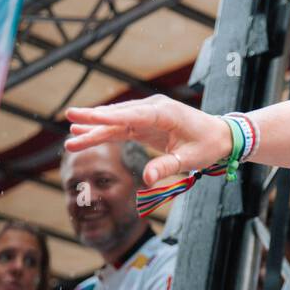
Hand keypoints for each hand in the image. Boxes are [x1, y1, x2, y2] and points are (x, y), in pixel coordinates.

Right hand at [64, 95, 231, 185]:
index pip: (133, 114)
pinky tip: (84, 134)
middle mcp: (154, 109)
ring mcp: (148, 114)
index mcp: (166, 113)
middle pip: (120, 114)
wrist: (220, 135)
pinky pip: (121, 127)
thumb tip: (147, 180)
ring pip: (117, 121)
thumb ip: (167, 166)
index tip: (88, 116)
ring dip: (95, 127)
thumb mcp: (190, 159)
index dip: (109, 116)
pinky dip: (104, 131)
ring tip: (71, 133)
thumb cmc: (208, 145)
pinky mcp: (146, 123)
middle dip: (94, 118)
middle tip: (69, 116)